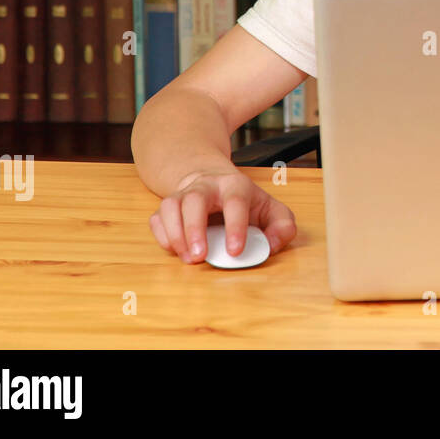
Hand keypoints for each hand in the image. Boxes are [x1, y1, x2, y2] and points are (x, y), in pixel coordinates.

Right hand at [148, 167, 296, 263]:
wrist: (213, 181)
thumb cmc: (246, 202)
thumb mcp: (272, 210)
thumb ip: (282, 226)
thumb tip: (271, 245)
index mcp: (236, 186)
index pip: (235, 201)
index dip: (235, 226)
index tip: (235, 251)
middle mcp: (207, 186)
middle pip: (195, 200)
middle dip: (195, 229)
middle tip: (200, 257)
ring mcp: (184, 194)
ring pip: (171, 206)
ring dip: (176, 234)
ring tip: (188, 258)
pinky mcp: (167, 207)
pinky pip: (157, 218)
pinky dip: (162, 235)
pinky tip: (174, 249)